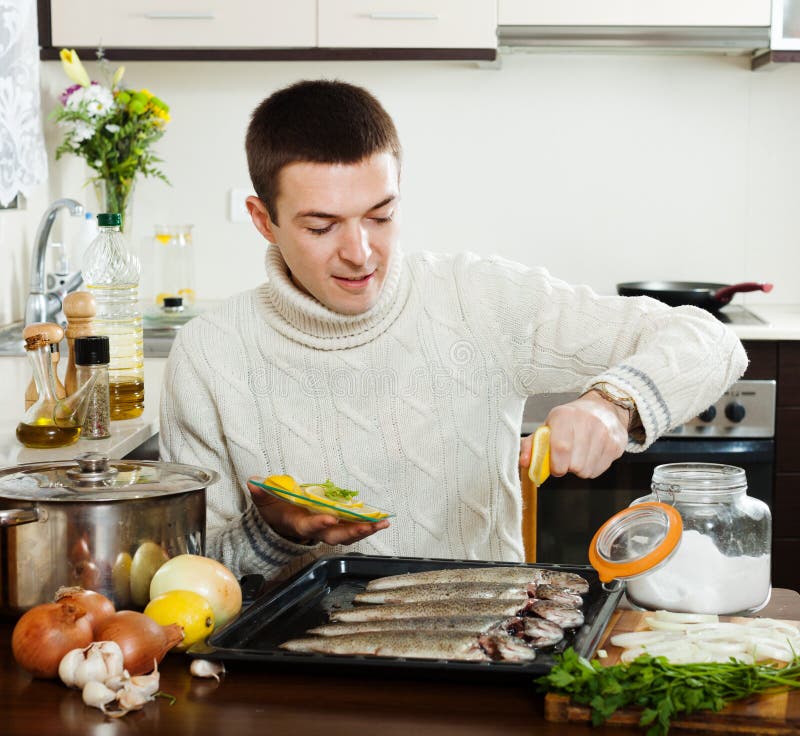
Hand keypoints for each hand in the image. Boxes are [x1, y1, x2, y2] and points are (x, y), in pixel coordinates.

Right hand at [247, 478, 389, 545]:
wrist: (279, 523)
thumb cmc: (275, 509)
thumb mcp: (265, 501)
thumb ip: (261, 493)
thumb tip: (254, 483)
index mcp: (297, 523)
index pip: (307, 526)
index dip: (318, 524)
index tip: (330, 518)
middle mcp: (314, 530)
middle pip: (334, 536)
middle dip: (351, 532)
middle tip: (366, 526)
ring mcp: (327, 530)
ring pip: (347, 535)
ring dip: (365, 530)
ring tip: (382, 523)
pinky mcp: (336, 527)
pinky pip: (353, 529)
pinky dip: (367, 527)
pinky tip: (382, 522)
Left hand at [518, 391, 627, 478]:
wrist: (602, 407)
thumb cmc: (569, 421)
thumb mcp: (548, 427)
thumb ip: (531, 445)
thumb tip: (525, 462)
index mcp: (564, 415)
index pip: (561, 447)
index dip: (556, 464)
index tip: (554, 467)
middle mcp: (587, 421)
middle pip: (575, 464)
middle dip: (567, 467)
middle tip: (566, 459)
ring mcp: (605, 432)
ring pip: (587, 470)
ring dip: (579, 468)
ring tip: (578, 454)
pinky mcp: (617, 443)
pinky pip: (599, 470)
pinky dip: (592, 468)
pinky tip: (590, 454)